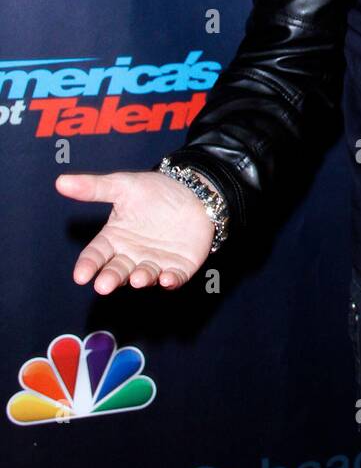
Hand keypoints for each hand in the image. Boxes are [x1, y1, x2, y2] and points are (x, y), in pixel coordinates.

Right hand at [55, 169, 216, 292]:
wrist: (193, 191)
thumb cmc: (155, 191)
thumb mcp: (122, 186)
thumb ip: (94, 188)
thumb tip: (60, 182)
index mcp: (114, 238)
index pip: (96, 255)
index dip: (87, 265)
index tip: (80, 276)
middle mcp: (132, 254)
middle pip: (117, 270)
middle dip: (110, 278)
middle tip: (103, 285)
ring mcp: (155, 262)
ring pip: (144, 276)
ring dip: (140, 279)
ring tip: (137, 279)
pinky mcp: (179, 266)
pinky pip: (174, 277)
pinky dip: (171, 281)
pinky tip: (167, 279)